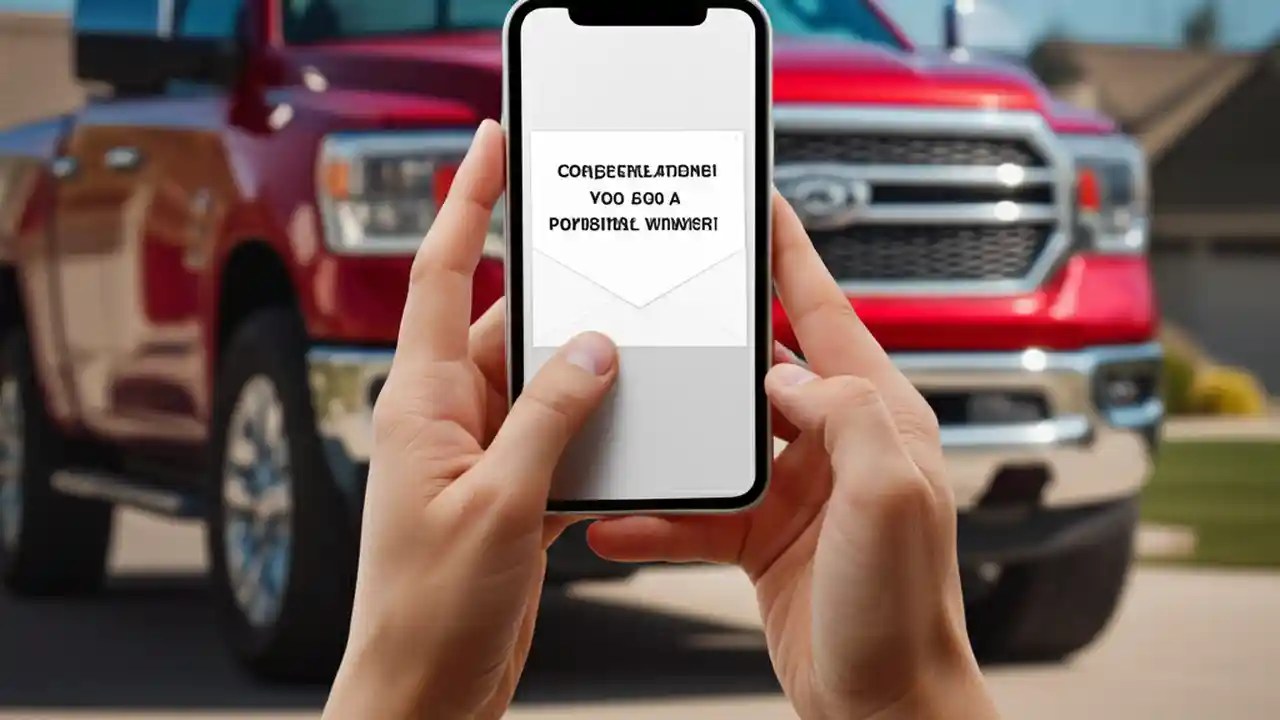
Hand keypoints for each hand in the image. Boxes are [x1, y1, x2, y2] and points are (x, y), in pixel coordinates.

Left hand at [324, 120, 616, 718]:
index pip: (439, 275)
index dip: (465, 202)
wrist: (423, 692)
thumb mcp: (498, 505)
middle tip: (606, 269)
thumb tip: (590, 349)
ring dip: (581, 376)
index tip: (492, 146)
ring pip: (538, 386)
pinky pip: (554, 437)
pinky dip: (589, 431)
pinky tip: (623, 435)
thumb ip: (547, 419)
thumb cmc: (428, 613)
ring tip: (631, 359)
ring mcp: (476, 455)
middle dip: (556, 302)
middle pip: (506, 329)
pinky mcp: (505, 492)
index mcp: (420, 404)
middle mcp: (444, 419)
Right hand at [588, 195, 999, 719]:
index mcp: (879, 419)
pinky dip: (659, 515)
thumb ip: (842, 415)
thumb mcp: (888, 496)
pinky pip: (699, 511)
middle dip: (714, 344)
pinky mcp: (764, 536)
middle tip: (669, 307)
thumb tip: (783, 375)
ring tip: (626, 429)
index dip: (793, 258)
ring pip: (719, 441)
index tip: (764, 207)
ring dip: (673, 442)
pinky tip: (621, 520)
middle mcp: (838, 445)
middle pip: (763, 369)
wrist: (882, 704)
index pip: (829, 315)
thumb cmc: (903, 612)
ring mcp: (798, 490)